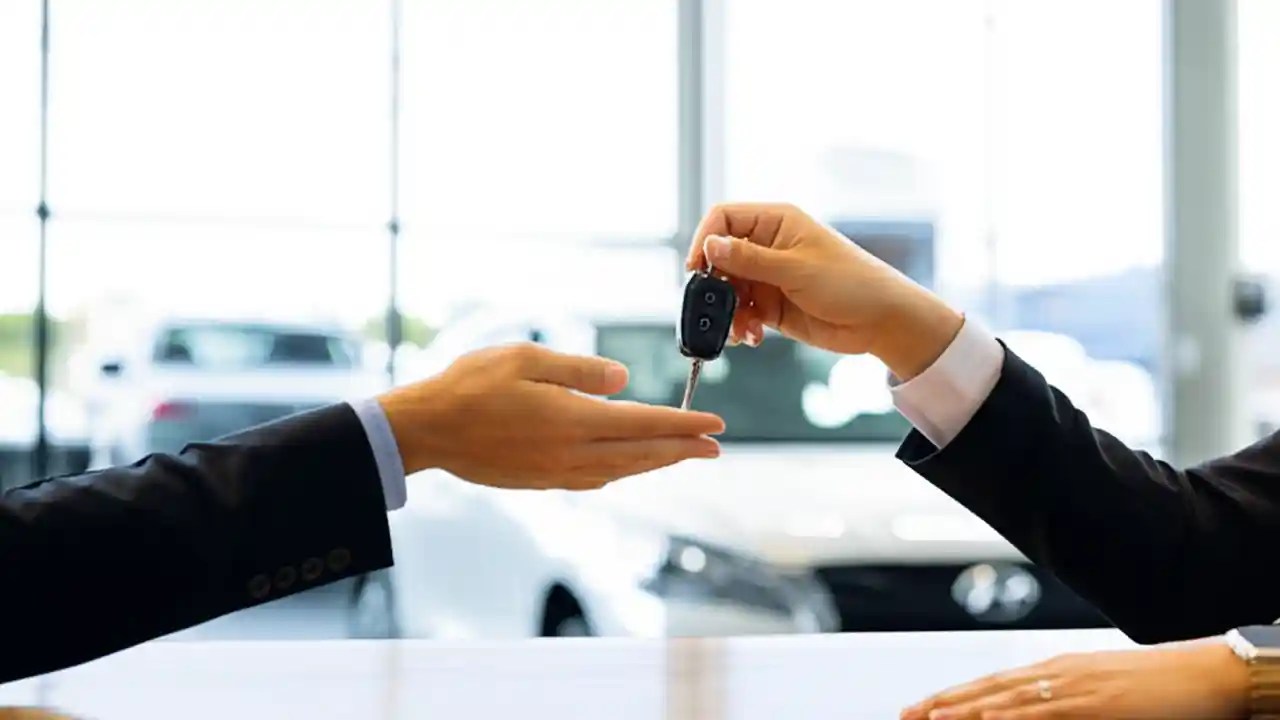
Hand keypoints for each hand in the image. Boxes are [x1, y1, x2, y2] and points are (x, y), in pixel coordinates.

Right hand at [377, 343, 724, 488]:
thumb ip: (580, 370)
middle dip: (682, 449)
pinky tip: (628, 466)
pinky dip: (622, 472)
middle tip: (714, 447)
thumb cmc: (471, 385)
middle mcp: (571, 453)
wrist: (428, 429)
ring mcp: (556, 473)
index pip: (645, 423)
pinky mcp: (541, 481)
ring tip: (681, 455)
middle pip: (642, 454)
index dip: (684, 425)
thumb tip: (624, 381)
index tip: (715, 425)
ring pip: (621, 471)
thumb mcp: (526, 359)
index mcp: (573, 420)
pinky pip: (595, 480)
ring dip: (656, 463)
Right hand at [685, 202, 963, 379]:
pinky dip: (740, 325)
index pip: (724, 218)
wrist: (882, 321)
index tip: (699, 268)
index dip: (706, 240)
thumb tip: (710, 245)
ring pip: (728, 289)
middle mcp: (769, 247)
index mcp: (776, 222)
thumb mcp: (796, 269)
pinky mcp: (773, 305)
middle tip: (716, 306)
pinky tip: (753, 337)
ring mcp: (770, 277)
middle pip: (721, 257)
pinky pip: (742, 312)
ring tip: (741, 330)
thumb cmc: (850, 283)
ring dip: (727, 311)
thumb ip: (749, 259)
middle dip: (715, 284)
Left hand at [901, 639, 1249, 719]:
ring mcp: (1072, 687)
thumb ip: (1066, 701)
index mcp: (1056, 670)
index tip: (921, 708)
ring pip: (1005, 700)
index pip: (992, 684)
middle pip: (987, 688)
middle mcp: (1056, 673)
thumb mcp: (1101, 692)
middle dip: (943, 703)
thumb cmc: (1159, 686)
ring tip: (928, 719)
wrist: (1205, 674)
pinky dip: (1007, 717)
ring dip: (964, 710)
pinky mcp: (1092, 703)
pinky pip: (1041, 713)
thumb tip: (1037, 711)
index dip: (954, 696)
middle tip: (905, 714)